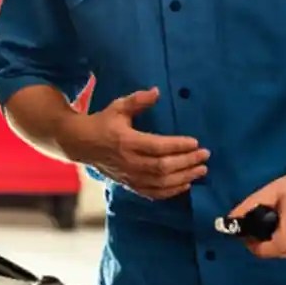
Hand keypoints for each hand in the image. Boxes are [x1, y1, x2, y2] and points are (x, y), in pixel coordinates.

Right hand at [58, 86, 208, 199]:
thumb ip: (138, 100)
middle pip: (163, 167)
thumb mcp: (117, 107)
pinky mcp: (129, 185)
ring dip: (184, 178)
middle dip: (187, 162)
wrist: (80, 144)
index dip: (178, 146)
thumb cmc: (102, 123)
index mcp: (126, 141)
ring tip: (201, 170)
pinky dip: (171, 191)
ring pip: (160, 183)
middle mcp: (129, 161)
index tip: (195, 142)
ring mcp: (129, 176)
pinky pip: (153, 193)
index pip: (157, 146)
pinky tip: (185, 185)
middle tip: (205, 156)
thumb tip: (157, 91)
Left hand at [228, 168, 285, 258]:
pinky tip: (282, 231)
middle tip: (257, 226)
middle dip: (261, 243)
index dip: (251, 244)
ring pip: (281, 254)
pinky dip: (283, 245)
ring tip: (270, 226)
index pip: (264, 251)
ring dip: (272, 245)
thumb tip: (230, 218)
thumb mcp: (270, 191)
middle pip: (272, 253)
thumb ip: (249, 205)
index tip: (246, 233)